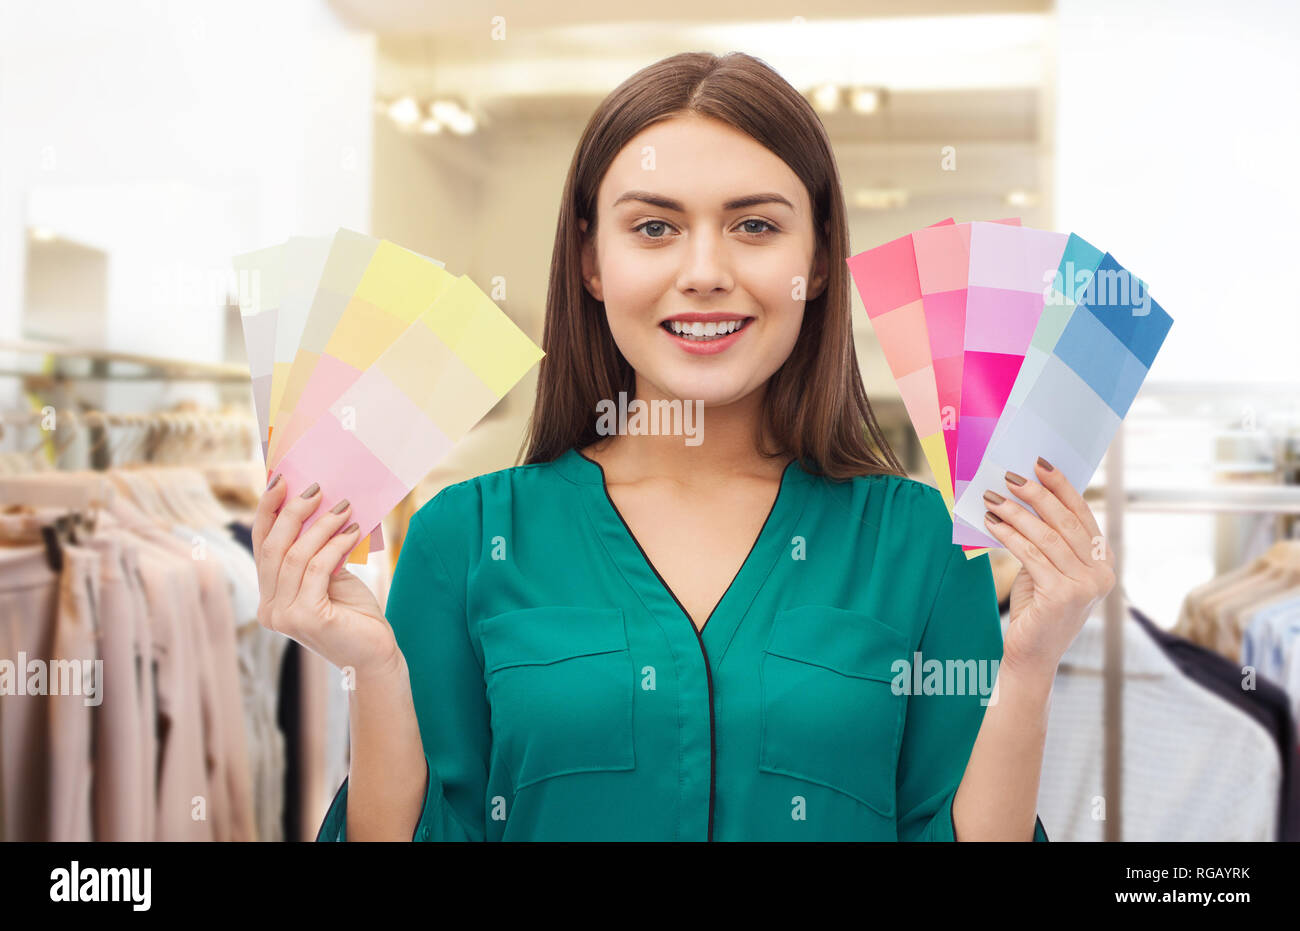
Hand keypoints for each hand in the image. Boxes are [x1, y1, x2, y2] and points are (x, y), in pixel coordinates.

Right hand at [252, 474, 398, 676]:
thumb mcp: (330, 576)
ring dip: (321, 526)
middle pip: (272, 547)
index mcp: (269, 596)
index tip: (280, 479)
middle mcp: (268, 608)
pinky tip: (353, 530)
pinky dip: (335, 544)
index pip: (261, 546)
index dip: (268, 511)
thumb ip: (315, 552)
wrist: (375, 655)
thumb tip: (317, 504)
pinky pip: (317, 568)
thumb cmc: (354, 615)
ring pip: (295, 555)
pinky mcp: (304, 618)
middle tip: (317, 489)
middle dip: (293, 512)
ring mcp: (283, 616)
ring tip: (344, 507)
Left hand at [979, 457, 1116, 680]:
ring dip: (1015, 513)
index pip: (1083, 515)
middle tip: (1010, 476)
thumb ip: (1048, 540)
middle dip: (1036, 495)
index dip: (1062, 487)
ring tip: (992, 497)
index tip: (1041, 463)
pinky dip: (1008, 534)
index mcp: (1104, 562)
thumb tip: (1025, 497)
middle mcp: (1102, 573)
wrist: (1030, 655)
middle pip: (1067, 522)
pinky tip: (991, 522)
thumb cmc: (1036, 608)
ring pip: (1047, 536)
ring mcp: (1086, 586)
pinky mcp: (1062, 596)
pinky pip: (1030, 554)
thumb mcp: (1047, 568)